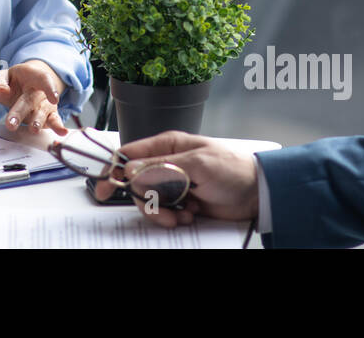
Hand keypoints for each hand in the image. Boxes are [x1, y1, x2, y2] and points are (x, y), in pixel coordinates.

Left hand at [0, 60, 68, 135]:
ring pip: (42, 113)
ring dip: (37, 122)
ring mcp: (44, 104)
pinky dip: (57, 127)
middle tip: (11, 124)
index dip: (49, 88)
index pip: (43, 79)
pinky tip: (63, 132)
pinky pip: (52, 121)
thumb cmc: (12, 82)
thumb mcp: (1, 77)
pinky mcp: (46, 116)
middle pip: (31, 100)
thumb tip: (1, 91)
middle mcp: (40, 91)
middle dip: (20, 112)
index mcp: (31, 76)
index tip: (54, 98)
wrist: (24, 85)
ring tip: (34, 129)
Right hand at [93, 131, 258, 227]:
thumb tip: (131, 170)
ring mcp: (174, 184)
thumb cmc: (233, 169)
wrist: (258, 193)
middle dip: (146, 200)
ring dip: (163, 212)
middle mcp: (167, 164)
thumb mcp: (197, 164)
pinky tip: (191, 215)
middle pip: (136, 183)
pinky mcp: (182, 202)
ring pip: (149, 201)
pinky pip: (164, 213)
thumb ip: (162, 167)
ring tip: (184, 214)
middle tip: (163, 211)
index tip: (105, 188)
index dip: (115, 170)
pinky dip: (174, 218)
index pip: (131, 155)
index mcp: (168, 146)